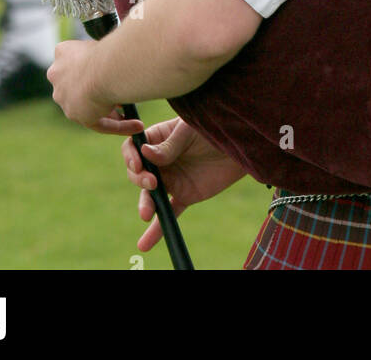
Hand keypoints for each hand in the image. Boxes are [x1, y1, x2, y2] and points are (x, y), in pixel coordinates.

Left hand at [47, 39, 141, 132]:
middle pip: (78, 86)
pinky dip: (118, 125)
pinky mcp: (75, 115)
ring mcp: (63, 97)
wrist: (105, 68)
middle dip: (98, 91)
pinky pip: (98, 123)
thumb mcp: (103, 43)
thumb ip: (104, 51)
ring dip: (111, 111)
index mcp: (62, 52)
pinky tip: (136, 125)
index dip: (93, 67)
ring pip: (88, 105)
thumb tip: (120, 51)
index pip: (75, 61)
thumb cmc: (109, 50)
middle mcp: (57, 75)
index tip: (110, 71)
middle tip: (120, 94)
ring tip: (133, 114)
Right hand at [123, 118, 247, 251]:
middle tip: (152, 182)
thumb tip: (145, 153)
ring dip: (145, 205)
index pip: (134, 147)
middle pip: (138, 172)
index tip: (138, 164)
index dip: (131, 156)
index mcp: (158, 138)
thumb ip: (170, 144)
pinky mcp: (184, 195)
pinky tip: (145, 243)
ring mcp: (171, 179)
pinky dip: (158, 228)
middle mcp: (160, 160)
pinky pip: (169, 212)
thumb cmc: (213, 127)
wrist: (239, 144)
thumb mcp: (190, 131)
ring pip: (150, 195)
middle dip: (139, 179)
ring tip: (146, 215)